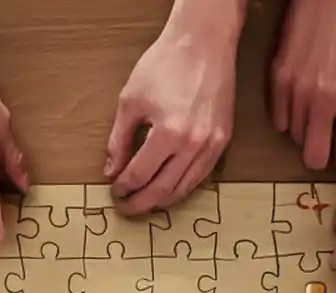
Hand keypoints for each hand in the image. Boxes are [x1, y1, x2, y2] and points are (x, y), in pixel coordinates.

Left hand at [107, 0, 242, 214]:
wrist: (204, 42)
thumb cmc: (165, 64)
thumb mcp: (130, 102)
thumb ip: (119, 141)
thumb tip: (111, 172)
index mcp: (168, 133)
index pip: (139, 175)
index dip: (123, 188)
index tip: (114, 191)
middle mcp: (194, 144)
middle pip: (162, 190)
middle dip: (140, 203)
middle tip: (125, 208)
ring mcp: (213, 144)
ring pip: (185, 188)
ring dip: (162, 200)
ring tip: (145, 202)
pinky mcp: (224, 139)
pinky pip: (201, 175)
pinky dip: (183, 186)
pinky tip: (169, 187)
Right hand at [271, 0, 335, 174]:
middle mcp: (324, 101)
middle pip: (314, 160)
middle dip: (324, 157)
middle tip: (331, 143)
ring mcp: (296, 92)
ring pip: (297, 140)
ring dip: (309, 133)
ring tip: (320, 113)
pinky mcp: (277, 82)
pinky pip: (279, 121)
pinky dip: (290, 118)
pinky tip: (303, 102)